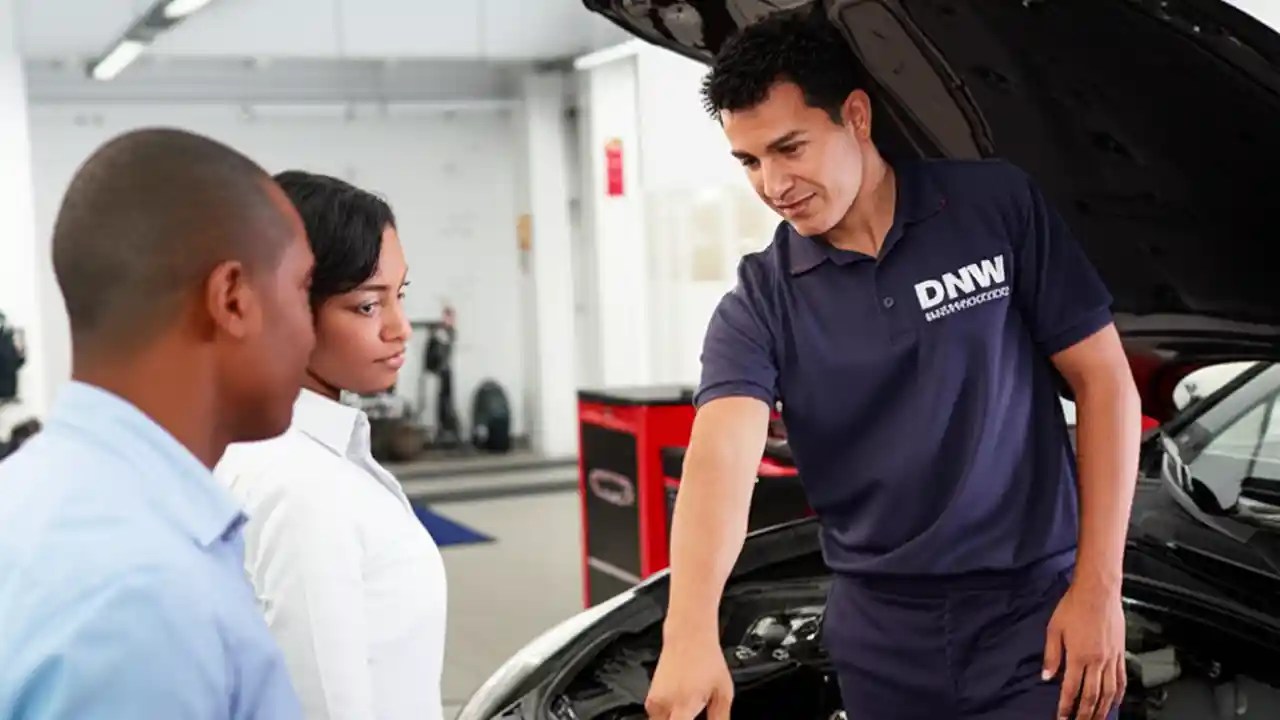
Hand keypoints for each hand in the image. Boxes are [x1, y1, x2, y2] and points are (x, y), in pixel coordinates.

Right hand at [644, 632, 732, 719]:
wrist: (688, 637)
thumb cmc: (706, 660)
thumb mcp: (723, 693)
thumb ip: (720, 719)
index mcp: (682, 706)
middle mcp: (663, 706)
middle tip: (696, 715)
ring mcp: (654, 703)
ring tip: (693, 712)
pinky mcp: (650, 700)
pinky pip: (658, 719)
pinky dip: (671, 718)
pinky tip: (685, 709)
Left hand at [1042, 581, 1126, 719]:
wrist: (1098, 591)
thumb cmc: (1073, 606)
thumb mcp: (1054, 629)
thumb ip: (1051, 655)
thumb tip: (1046, 677)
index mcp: (1078, 656)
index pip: (1071, 689)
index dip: (1066, 706)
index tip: (1062, 718)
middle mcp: (1097, 661)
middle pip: (1092, 696)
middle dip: (1084, 714)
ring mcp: (1111, 659)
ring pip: (1109, 692)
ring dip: (1102, 710)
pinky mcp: (1120, 653)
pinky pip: (1121, 679)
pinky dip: (1118, 695)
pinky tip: (1114, 703)